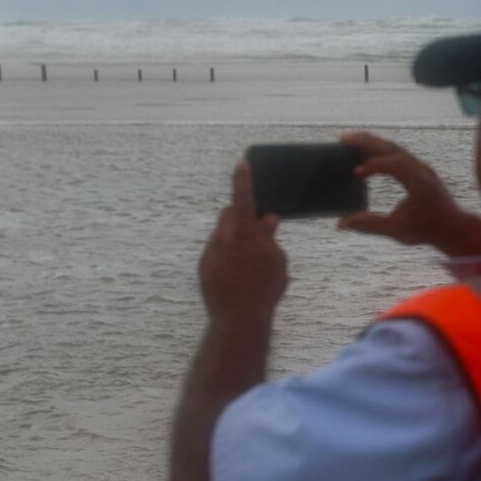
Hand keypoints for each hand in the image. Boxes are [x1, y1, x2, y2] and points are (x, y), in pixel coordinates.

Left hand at [200, 161, 286, 318]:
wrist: (238, 317)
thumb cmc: (265, 287)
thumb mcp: (276, 259)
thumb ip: (269, 237)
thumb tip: (268, 219)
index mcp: (244, 232)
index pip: (243, 198)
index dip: (243, 180)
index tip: (241, 163)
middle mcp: (223, 237)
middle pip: (229, 214)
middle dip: (241, 215)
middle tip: (258, 227)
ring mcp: (210, 252)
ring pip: (223, 233)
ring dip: (236, 237)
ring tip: (251, 259)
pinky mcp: (204, 266)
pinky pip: (217, 251)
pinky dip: (228, 254)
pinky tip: (239, 272)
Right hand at [336, 131, 480, 256]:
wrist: (452, 227)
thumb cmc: (427, 230)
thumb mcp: (398, 231)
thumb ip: (370, 225)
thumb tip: (341, 223)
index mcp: (420, 184)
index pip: (396, 165)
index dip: (374, 165)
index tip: (356, 172)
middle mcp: (422, 171)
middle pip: (394, 149)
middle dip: (368, 141)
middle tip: (344, 138)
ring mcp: (422, 168)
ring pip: (395, 148)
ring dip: (373, 142)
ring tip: (350, 140)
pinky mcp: (419, 169)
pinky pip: (398, 154)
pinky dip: (381, 150)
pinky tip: (365, 152)